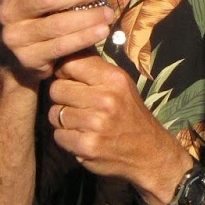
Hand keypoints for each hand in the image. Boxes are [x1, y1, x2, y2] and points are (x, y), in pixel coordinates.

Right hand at [0, 0, 112, 86]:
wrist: (17, 54)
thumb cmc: (29, 5)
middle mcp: (6, 12)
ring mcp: (16, 38)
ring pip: (56, 25)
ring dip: (86, 18)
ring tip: (108, 11)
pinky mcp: (29, 60)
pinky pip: (61, 48)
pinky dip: (84, 38)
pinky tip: (102, 30)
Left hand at [48, 53, 184, 196]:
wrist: (150, 152)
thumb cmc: (130, 114)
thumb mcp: (121, 85)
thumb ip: (94, 70)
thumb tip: (65, 52)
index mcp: (113, 79)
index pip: (70, 64)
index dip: (64, 72)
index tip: (70, 80)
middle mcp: (105, 99)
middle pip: (57, 89)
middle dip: (62, 98)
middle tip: (77, 106)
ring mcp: (96, 124)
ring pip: (55, 113)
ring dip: (63, 120)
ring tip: (82, 123)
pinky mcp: (87, 146)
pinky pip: (58, 135)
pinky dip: (66, 138)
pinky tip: (83, 137)